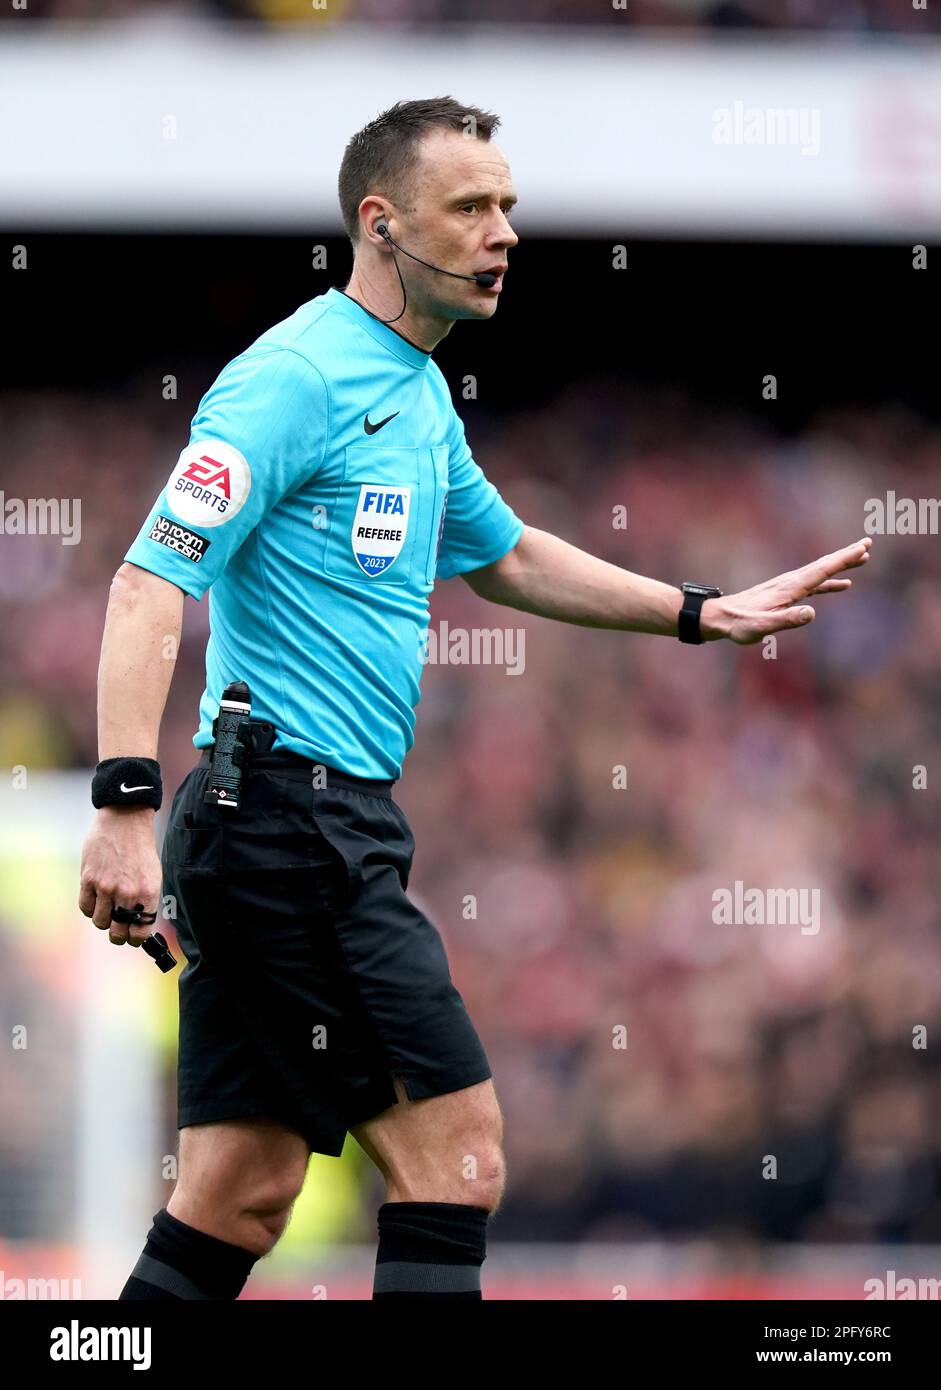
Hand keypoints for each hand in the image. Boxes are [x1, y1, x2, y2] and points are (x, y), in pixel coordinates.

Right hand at [78, 806, 161, 945]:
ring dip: (103, 920)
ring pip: (100, 922)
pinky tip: (95, 899)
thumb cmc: (141, 849)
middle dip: (118, 935)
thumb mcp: (153, 875)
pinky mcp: (88, 879)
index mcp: (148, 894)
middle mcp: (127, 894)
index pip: (140, 933)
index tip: (133, 937)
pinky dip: (89, 908)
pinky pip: (85, 907)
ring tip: (107, 909)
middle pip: (117, 934)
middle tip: (118, 929)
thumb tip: (139, 924)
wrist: (125, 820)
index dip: (135, 939)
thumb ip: (146, 900)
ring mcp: (106, 887)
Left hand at [701, 537, 872, 644]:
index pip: (822, 570)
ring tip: (862, 558)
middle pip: (824, 565)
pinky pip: (814, 584)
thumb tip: (811, 613)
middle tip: (868, 544)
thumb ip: (786, 620)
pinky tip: (842, 585)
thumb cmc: (741, 624)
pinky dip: (830, 581)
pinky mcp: (786, 593)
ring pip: (821, 571)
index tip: (862, 548)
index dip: (843, 560)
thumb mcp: (763, 626)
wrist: (721, 617)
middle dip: (847, 555)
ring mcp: (789, 586)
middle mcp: (791, 582)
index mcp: (790, 588)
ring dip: (841, 564)